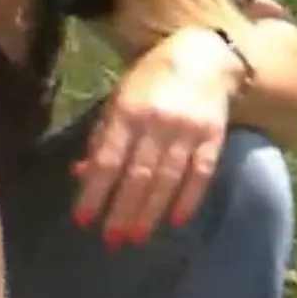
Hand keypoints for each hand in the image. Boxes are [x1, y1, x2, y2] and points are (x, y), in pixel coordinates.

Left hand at [72, 27, 244, 246]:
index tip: (84, 220)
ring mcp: (188, 131)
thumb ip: (102, 136)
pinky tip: (176, 220)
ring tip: (137, 237)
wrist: (205, 56)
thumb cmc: (152, 79)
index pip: (108, 160)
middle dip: (122, 211)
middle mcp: (157, 122)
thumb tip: (82, 174)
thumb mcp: (120, 99)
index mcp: (127, 111)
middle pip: (137, 175)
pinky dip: (188, 199)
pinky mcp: (214, 138)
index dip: (95, 192)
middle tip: (111, 241)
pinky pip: (201, 174)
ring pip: (167, 179)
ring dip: (150, 212)